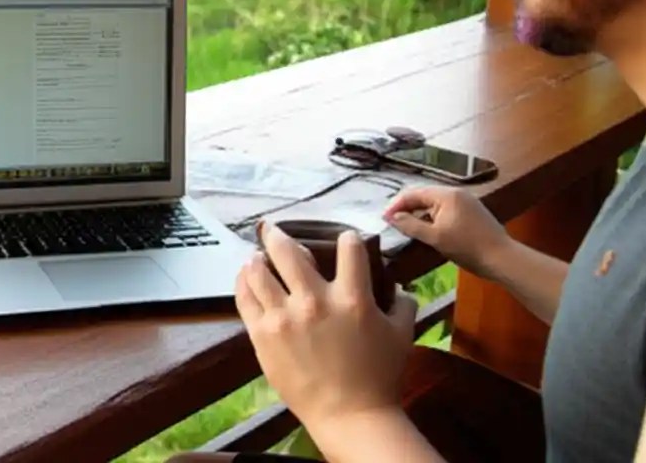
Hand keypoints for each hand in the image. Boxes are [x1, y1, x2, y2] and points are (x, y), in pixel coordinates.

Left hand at [235, 224, 417, 433]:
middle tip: (274, 231)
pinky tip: (246, 278)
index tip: (343, 239)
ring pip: (259, 272)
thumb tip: (397, 284)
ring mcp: (284, 318)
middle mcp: (314, 302)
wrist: (349, 415)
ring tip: (256, 256)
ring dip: (257, 258)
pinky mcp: (263, 335)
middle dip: (280, 235)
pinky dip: (243, 283)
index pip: (347, 248)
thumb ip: (402, 302)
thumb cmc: (379, 376)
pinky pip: (245, 299)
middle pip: (288, 251)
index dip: (347, 238)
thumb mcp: (402, 334)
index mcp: (352, 298)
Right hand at [382, 186, 514, 280]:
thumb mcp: (434, 238)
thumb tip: (391, 217)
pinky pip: (445, 209)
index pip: (413, 193)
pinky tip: (429, 229)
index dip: (396, 205)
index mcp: (446, 194)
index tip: (383, 219)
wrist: (502, 258)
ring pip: (434, 203)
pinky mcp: (471, 211)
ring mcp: (466, 201)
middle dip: (406, 208)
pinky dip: (432, 216)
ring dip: (419, 213)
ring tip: (407, 227)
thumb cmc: (467, 247)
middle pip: (423, 195)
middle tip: (392, 223)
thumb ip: (410, 225)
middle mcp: (456, 192)